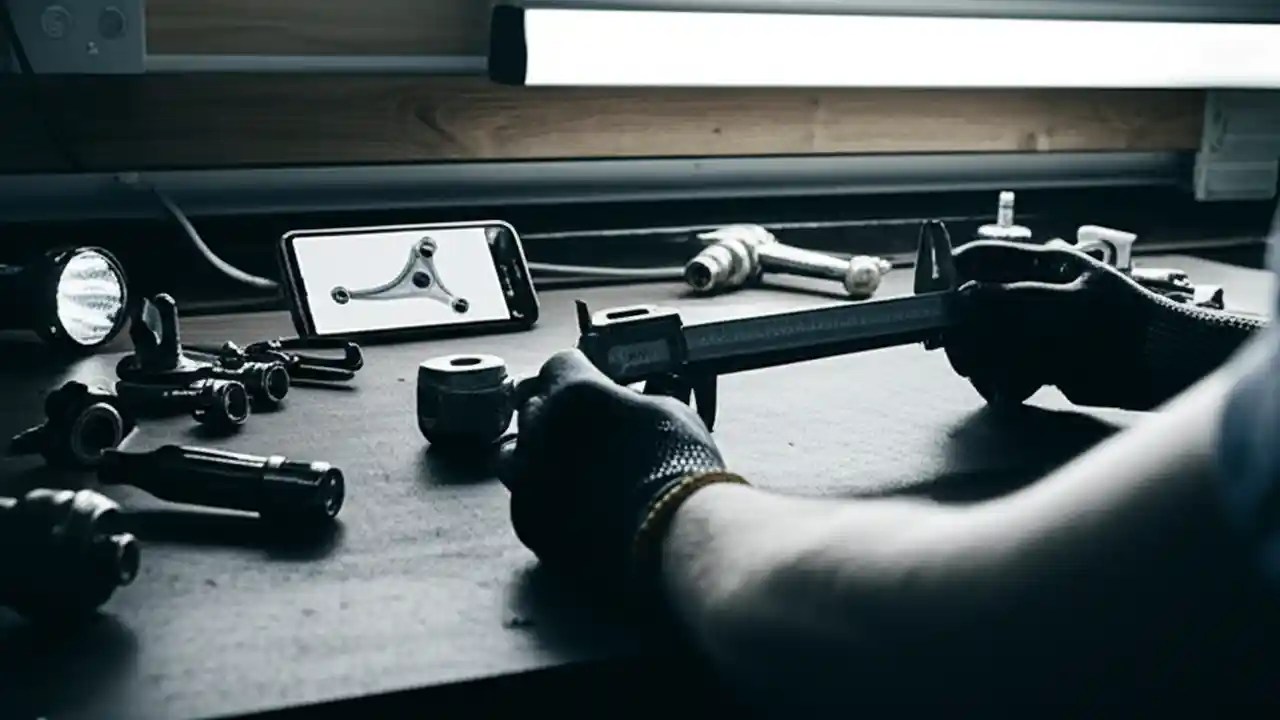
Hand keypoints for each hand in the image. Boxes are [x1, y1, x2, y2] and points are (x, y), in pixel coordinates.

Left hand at [498, 350, 742, 593]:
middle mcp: (540, 430)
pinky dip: (541, 496)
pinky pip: (523, 498)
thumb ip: (626, 400)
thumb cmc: (678, 467)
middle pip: (532, 405)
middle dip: (555, 410)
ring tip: (562, 464)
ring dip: (533, 452)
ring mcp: (528, 479)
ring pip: (511, 452)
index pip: (558, 365)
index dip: (577, 372)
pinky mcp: (529, 522)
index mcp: (574, 393)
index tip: (589, 382)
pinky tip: (569, 503)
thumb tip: (617, 404)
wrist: (672, 535)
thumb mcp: (666, 409)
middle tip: (582, 425)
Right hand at [944, 240, 1168, 409]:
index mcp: (1039, 267)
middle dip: (964, 333)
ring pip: (983, 344)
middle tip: (962, 354)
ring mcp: (1030, 330)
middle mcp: (1029, 296)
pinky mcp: (1036, 363)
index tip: (931, 298)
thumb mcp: (1072, 303)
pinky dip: (1004, 384)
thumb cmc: (1128, 322)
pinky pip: (1002, 371)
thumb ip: (1017, 299)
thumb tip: (966, 296)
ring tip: (1001, 380)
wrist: (1163, 368)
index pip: (980, 259)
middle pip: (971, 308)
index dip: (950, 273)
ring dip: (984, 364)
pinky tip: (1017, 392)